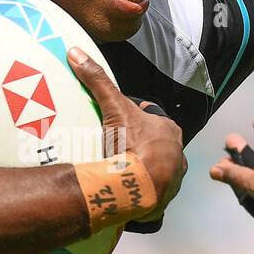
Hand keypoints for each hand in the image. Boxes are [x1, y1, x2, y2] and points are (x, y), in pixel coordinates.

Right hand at [68, 47, 185, 212]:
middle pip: (153, 147)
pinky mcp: (163, 201)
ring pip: (155, 171)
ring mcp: (172, 180)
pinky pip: (150, 194)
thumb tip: (76, 53)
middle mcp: (177, 155)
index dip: (133, 120)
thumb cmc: (132, 145)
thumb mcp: (114, 108)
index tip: (117, 125)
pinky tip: (124, 191)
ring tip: (117, 173)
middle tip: (114, 150)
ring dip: (140, 171)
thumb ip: (98, 80)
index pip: (151, 120)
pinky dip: (139, 192)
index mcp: (169, 131)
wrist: (138, 188)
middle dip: (138, 147)